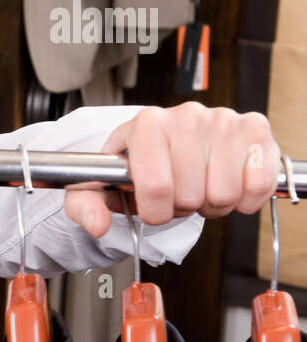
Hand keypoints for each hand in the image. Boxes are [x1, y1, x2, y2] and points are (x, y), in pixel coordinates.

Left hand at [64, 102, 281, 237]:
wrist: (170, 143)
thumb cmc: (137, 165)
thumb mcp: (99, 184)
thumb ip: (85, 206)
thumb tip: (97, 225)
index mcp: (145, 124)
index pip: (156, 188)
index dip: (155, 211)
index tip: (152, 206)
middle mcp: (185, 116)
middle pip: (190, 196)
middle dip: (182, 207)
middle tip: (178, 194)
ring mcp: (223, 120)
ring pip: (223, 194)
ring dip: (212, 204)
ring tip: (200, 187)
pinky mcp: (255, 130)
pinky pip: (257, 184)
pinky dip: (245, 198)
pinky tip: (230, 184)